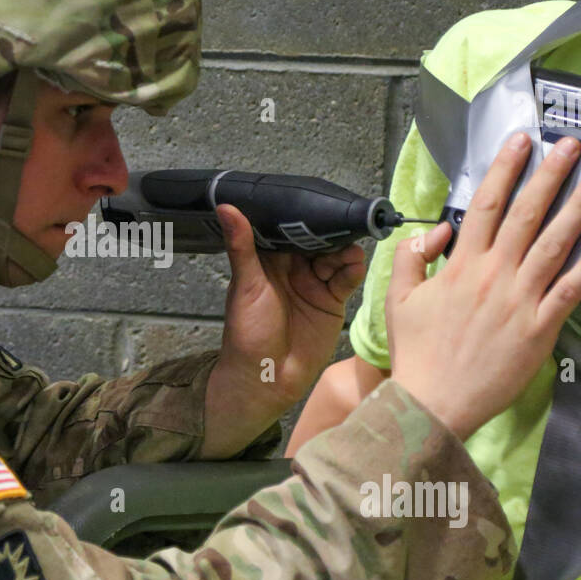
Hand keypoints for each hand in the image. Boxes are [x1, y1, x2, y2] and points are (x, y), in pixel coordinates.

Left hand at [200, 204, 366, 457]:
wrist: (267, 378)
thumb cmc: (247, 333)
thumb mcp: (246, 284)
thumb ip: (242, 246)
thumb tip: (225, 206)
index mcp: (268, 260)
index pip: (287, 230)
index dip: (301, 216)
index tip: (315, 200)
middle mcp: (292, 268)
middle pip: (316, 241)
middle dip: (329, 231)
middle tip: (340, 221)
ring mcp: (314, 284)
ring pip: (334, 257)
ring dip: (343, 249)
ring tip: (348, 247)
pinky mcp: (332, 301)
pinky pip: (346, 279)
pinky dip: (353, 269)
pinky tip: (355, 263)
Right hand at [386, 132, 580, 442]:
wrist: (432, 402)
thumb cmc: (416, 352)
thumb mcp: (399, 298)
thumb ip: (413, 257)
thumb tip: (437, 230)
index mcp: (460, 266)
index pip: (486, 206)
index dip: (504, 170)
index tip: (521, 141)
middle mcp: (493, 275)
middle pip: (526, 215)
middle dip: (549, 175)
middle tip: (570, 145)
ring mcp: (519, 301)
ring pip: (554, 244)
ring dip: (578, 207)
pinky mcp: (539, 329)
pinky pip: (570, 289)